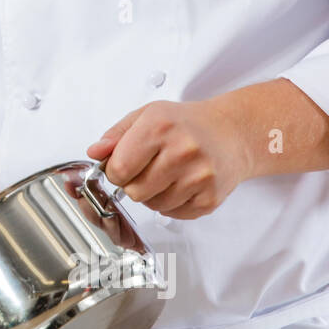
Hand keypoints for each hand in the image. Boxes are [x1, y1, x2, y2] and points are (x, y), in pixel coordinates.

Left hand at [86, 99, 253, 220]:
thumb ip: (116, 135)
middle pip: (134, 191)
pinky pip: (173, 213)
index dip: (116, 171)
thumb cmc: (188, 124)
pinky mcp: (210, 198)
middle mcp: (181, 151)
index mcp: (159, 127)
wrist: (232, 132)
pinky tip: (182, 183)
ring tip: (168, 173)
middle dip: (134, 183)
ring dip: (154, 194)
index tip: (125, 165)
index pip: (118, 169)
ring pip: (153, 205)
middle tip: (149, 168)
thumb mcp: (148, 115)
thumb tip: (96, 152)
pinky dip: (172, 203)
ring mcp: (199, 177)